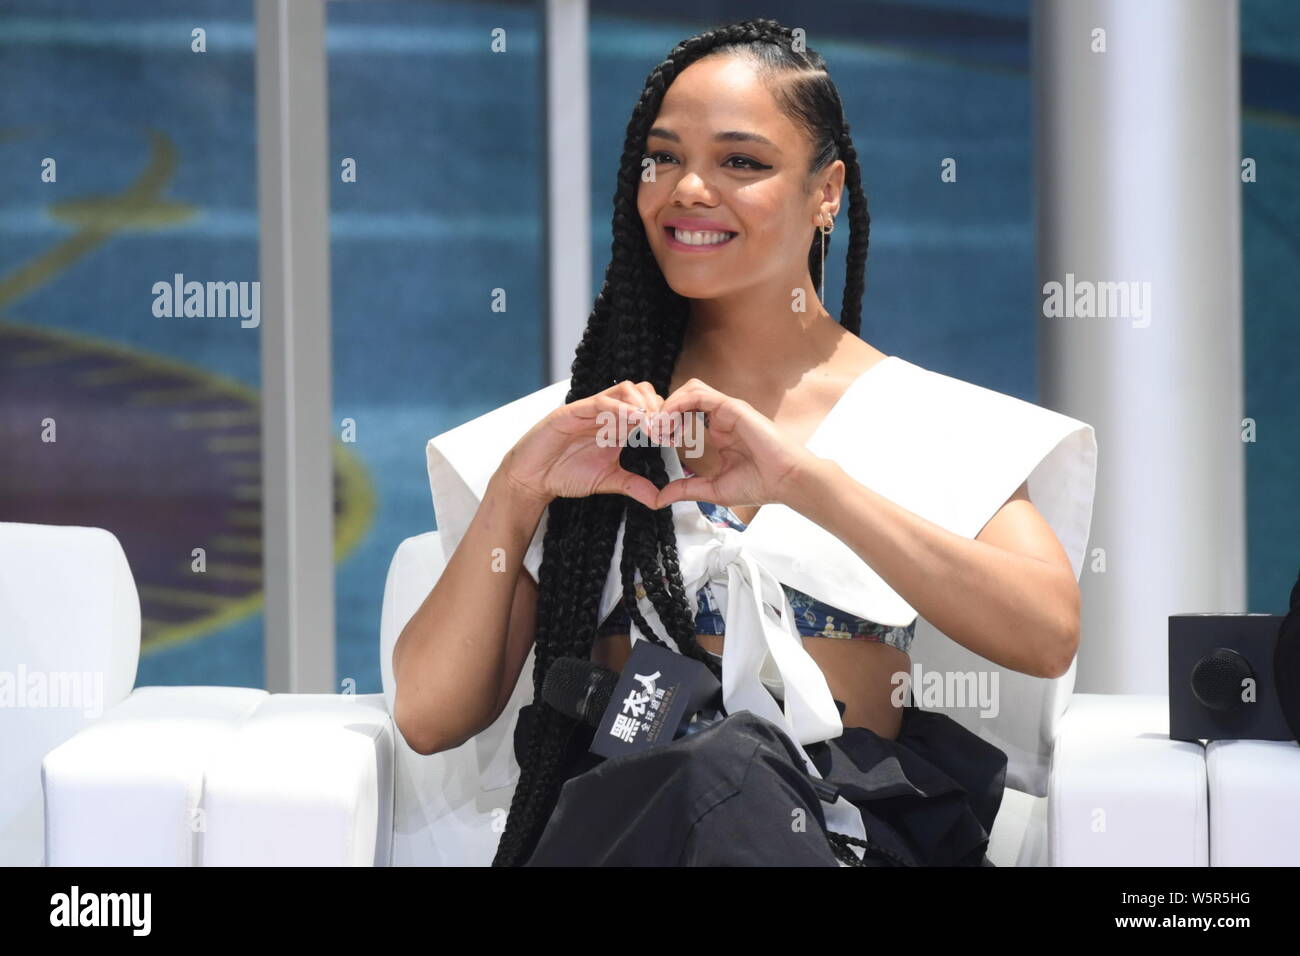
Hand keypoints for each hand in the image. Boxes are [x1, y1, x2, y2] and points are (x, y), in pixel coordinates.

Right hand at [503, 380, 665, 509]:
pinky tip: (634, 420)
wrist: (532, 478)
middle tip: (666, 429)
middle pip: (643, 392)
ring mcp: (590, 409)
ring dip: (643, 405)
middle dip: (659, 407)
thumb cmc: (565, 474)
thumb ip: (634, 486)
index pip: (650, 408)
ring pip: (625, 390)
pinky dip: (620, 408)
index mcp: (618, 426)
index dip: (665, 418)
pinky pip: (600, 402)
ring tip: (652, 426)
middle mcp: (607, 413)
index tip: (676, 435)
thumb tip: (660, 500)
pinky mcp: (573, 411)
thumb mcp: (608, 481)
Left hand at [647, 378, 818, 511]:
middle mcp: (722, 418)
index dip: (667, 423)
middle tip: (651, 430)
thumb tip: (659, 498)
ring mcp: (728, 410)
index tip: (653, 439)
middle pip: (685, 398)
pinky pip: (700, 395)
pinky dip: (680, 402)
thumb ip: (686, 489)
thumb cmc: (760, 485)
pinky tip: (669, 418)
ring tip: (658, 424)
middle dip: (664, 411)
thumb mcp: (713, 489)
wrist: (787, 481)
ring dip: (669, 404)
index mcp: (720, 433)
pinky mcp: (733, 407)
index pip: (687, 415)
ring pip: (690, 390)